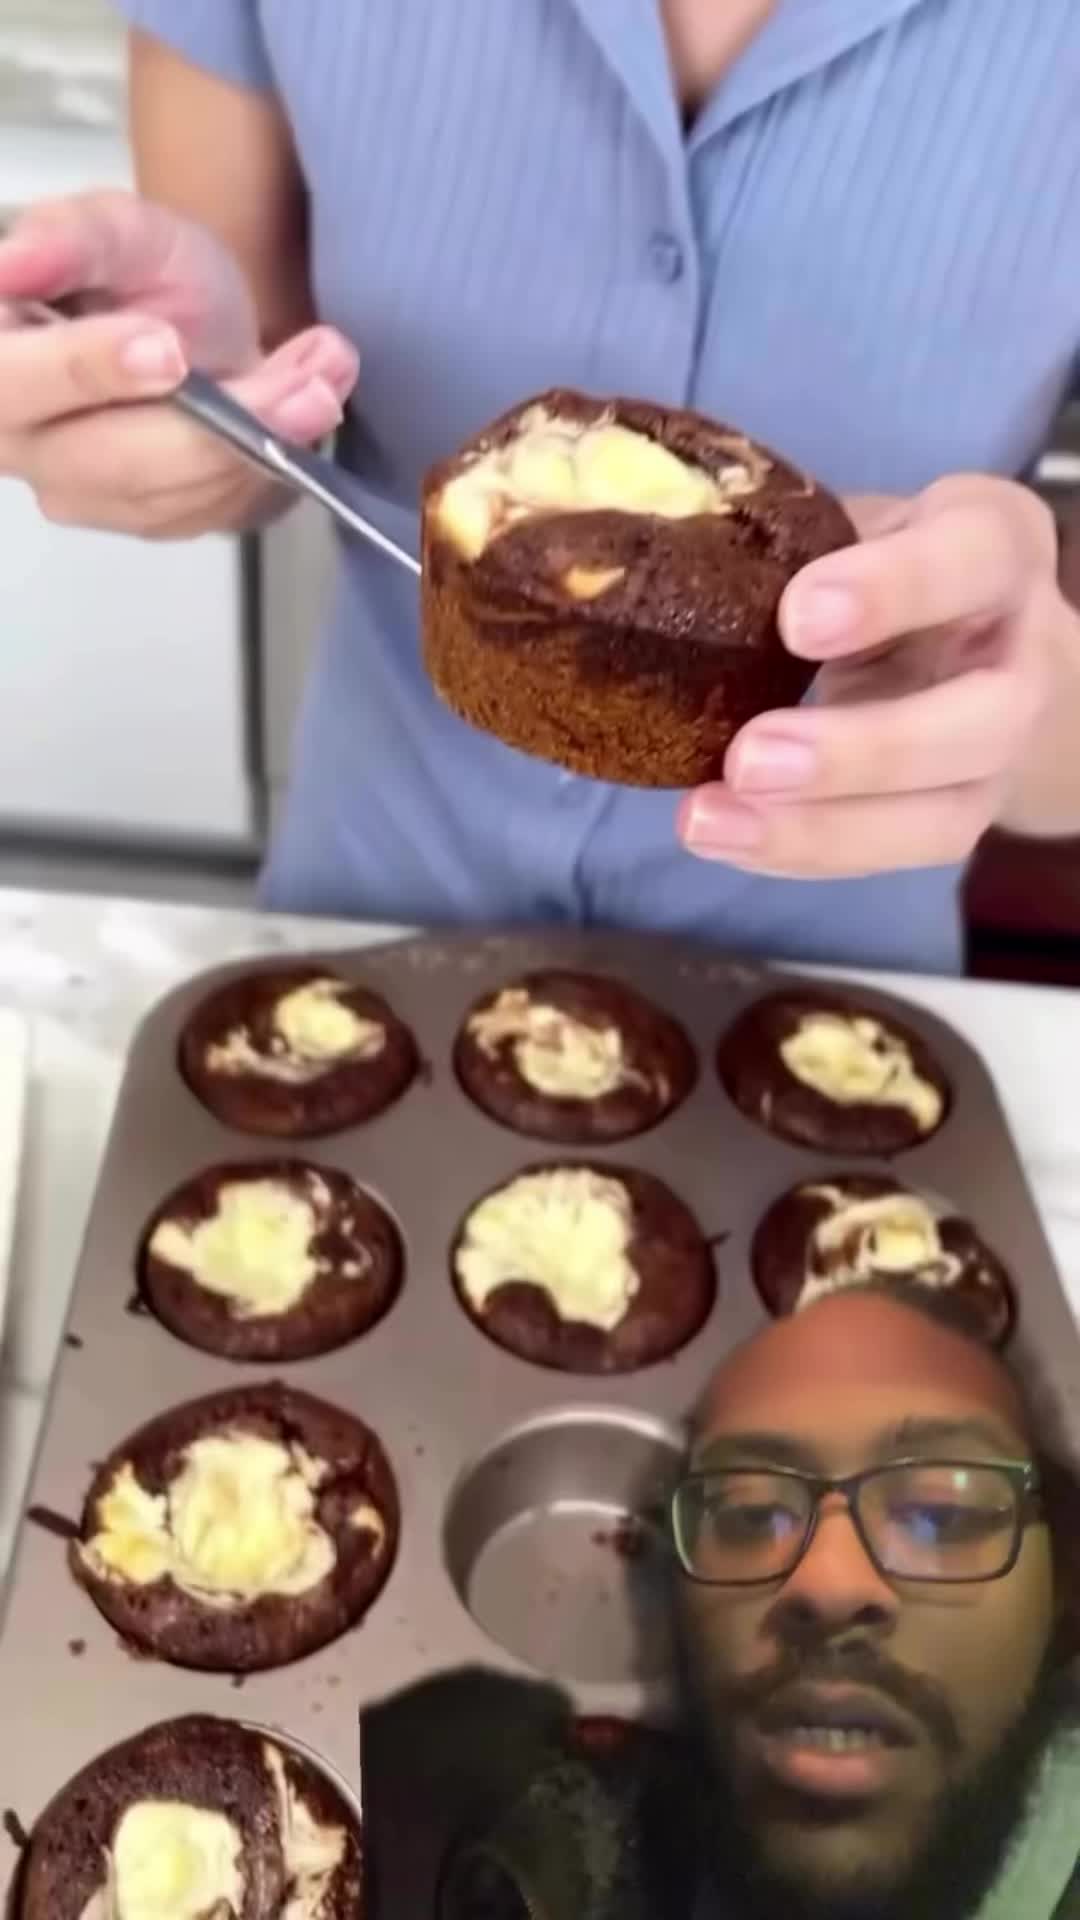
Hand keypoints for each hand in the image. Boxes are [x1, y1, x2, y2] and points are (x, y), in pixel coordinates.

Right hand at [0, 191, 357, 537]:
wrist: (195, 320)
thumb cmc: (142, 274)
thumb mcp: (114, 227)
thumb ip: (67, 238)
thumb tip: (12, 264)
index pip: (12, 385)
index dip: (87, 371)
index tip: (166, 348)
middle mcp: (23, 444)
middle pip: (109, 462)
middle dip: (212, 427)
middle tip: (302, 385)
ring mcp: (84, 492)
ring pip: (172, 494)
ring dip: (261, 441)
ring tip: (324, 376)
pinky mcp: (148, 518)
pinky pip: (209, 511)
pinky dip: (271, 462)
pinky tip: (307, 403)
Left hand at [679, 476, 1065, 875]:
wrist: (958, 637)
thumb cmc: (880, 563)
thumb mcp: (852, 524)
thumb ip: (788, 542)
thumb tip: (657, 558)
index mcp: (996, 547)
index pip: (969, 559)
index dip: (891, 590)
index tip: (797, 617)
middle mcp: (1022, 653)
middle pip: (980, 721)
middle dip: (865, 751)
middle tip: (749, 758)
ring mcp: (1001, 751)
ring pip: (942, 815)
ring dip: (822, 829)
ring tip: (709, 820)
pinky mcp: (960, 812)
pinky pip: (893, 854)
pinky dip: (804, 851)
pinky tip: (727, 837)